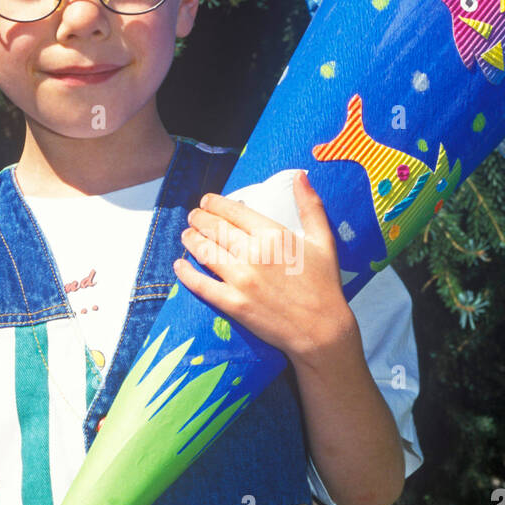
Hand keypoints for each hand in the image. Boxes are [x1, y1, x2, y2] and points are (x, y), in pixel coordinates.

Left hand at [173, 170, 356, 365]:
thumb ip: (310, 206)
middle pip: (215, 228)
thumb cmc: (324, 284)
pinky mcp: (233, 304)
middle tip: (194, 217)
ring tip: (186, 236)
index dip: (215, 203)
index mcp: (274, 234)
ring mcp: (241, 279)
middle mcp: (254, 253)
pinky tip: (180, 265)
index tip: (207, 201)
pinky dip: (186, 274)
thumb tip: (301, 175)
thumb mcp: (323, 240)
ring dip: (191, 240)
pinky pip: (201, 285)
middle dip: (199, 219)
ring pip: (205, 252)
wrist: (322, 330)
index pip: (234, 210)